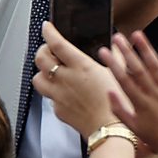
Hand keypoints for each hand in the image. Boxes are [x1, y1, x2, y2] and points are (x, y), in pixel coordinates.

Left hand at [32, 21, 128, 137]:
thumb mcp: (120, 74)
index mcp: (81, 66)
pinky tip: (62, 92)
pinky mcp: (57, 110)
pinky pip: (48, 97)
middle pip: (40, 58)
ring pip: (37, 78)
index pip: (56, 43)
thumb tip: (115, 46)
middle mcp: (65, 79)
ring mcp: (58, 95)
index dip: (48, 32)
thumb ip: (115, 57)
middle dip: (42, 50)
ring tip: (52, 71)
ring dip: (42, 72)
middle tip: (49, 49)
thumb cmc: (119, 104)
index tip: (47, 27)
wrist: (111, 131)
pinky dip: (53, 92)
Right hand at [103, 31, 157, 151]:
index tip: (102, 51)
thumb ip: (119, 110)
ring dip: (146, 49)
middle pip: (137, 69)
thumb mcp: (132, 128)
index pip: (123, 79)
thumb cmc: (155, 138)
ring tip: (137, 34)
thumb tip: (109, 92)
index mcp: (140, 103)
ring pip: (155, 66)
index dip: (112, 64)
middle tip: (117, 36)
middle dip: (126, 51)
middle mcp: (153, 94)